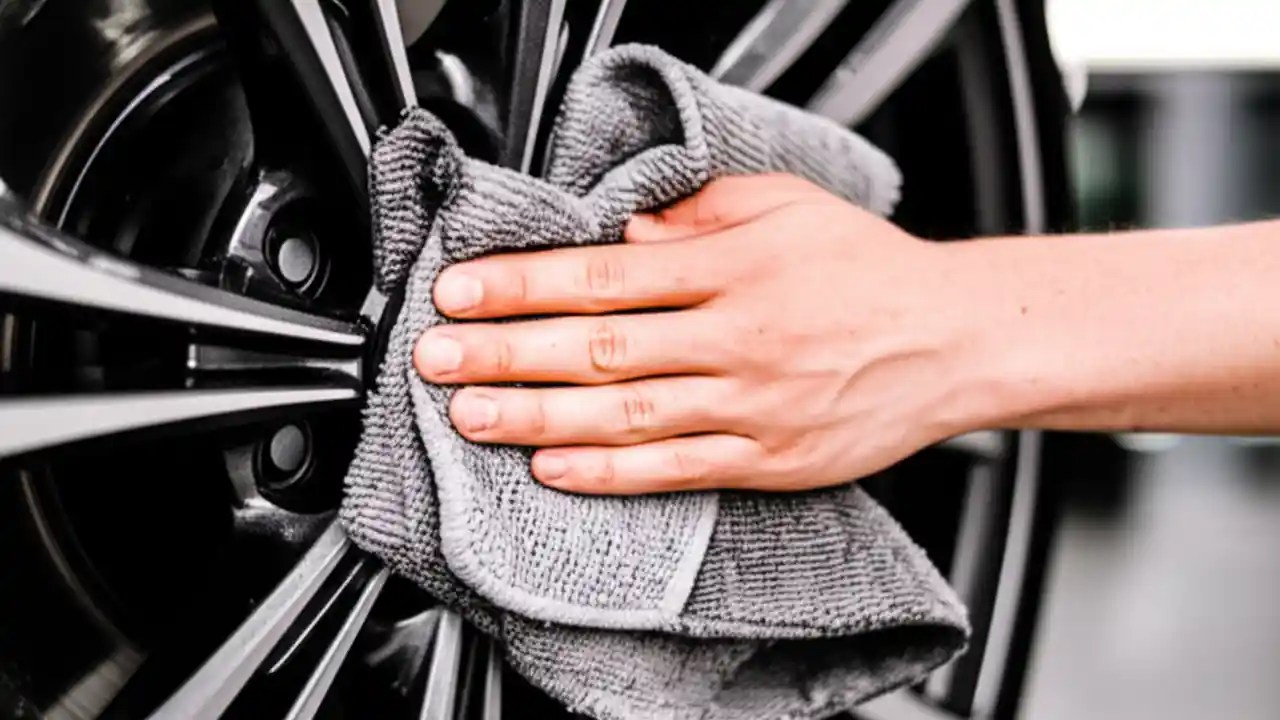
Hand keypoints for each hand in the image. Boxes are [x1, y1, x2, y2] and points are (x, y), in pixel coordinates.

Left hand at [414, 174, 981, 493]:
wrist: (955, 338)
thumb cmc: (869, 268)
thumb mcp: (790, 204)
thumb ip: (703, 211)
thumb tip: (627, 233)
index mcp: (737, 265)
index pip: (604, 274)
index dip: (522, 284)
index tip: (461, 291)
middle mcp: (739, 335)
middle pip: (601, 345)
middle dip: (507, 353)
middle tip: (439, 357)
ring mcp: (753, 403)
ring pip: (627, 413)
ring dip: (539, 417)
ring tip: (472, 414)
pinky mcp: (769, 457)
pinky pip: (676, 467)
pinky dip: (611, 472)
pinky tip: (553, 467)